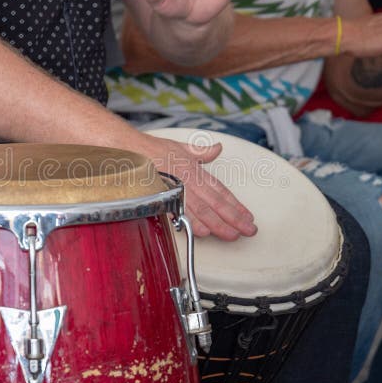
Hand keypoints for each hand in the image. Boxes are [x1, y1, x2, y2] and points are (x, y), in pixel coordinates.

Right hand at [132, 134, 256, 240]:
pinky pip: (182, 212)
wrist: (132, 150)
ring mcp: (179, 190)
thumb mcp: (182, 147)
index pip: (222, 191)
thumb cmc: (154, 149)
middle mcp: (191, 181)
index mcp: (196, 171)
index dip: (237, 205)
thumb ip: (201, 151)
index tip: (248, 216)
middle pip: (217, 203)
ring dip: (218, 224)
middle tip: (249, 231)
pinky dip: (192, 222)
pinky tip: (203, 233)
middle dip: (235, 218)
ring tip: (232, 235)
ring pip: (203, 211)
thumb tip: (217, 148)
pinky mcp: (165, 197)